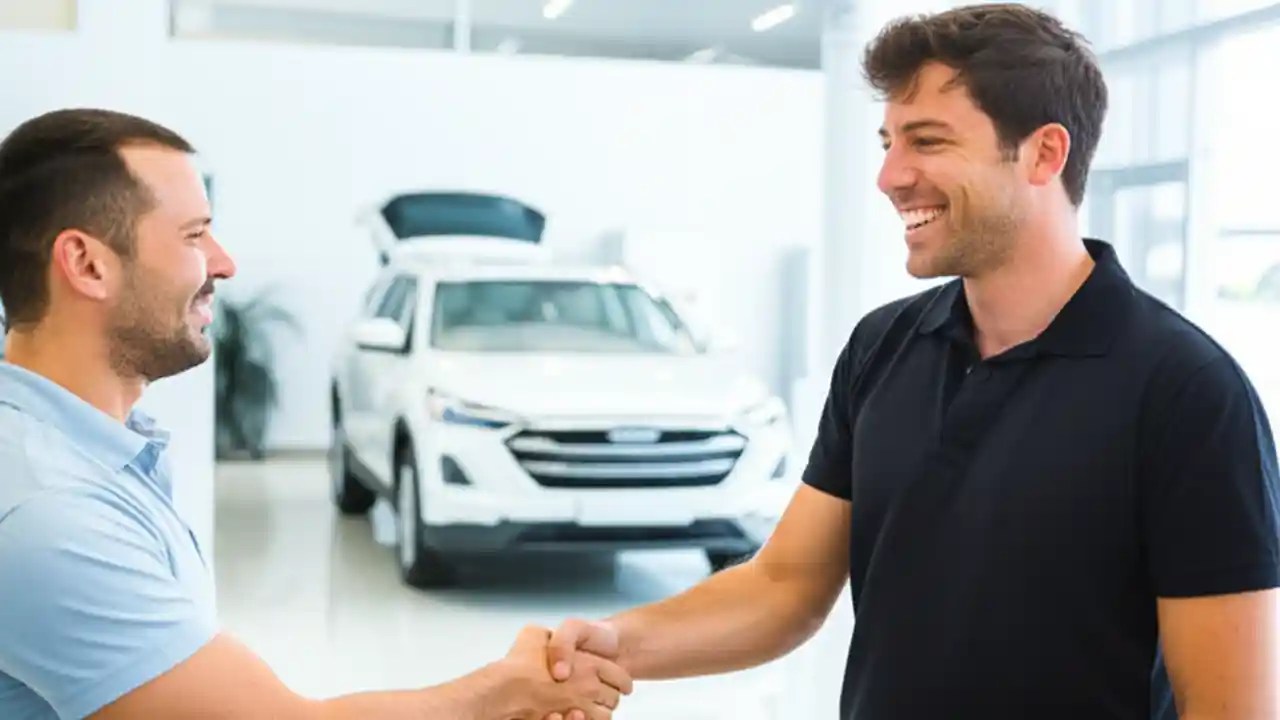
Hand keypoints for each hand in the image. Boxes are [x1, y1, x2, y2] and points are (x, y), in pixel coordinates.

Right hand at [496, 625, 631, 719]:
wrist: (505, 689)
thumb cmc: (521, 663)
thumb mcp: (534, 634)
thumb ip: (549, 636)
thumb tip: (549, 638)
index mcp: (588, 665)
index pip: (620, 677)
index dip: (621, 681)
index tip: (622, 685)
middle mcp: (589, 687)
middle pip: (613, 699)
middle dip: (609, 698)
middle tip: (602, 696)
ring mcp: (581, 708)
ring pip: (603, 716)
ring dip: (598, 713)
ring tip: (587, 709)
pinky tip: (576, 716)